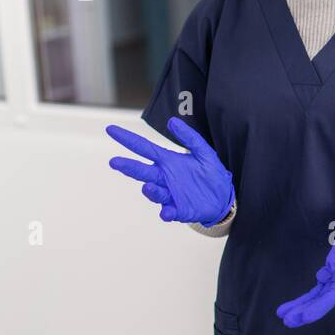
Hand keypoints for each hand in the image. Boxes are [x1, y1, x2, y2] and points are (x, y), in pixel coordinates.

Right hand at [107, 117, 233, 225]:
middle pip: (143, 172)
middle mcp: (164, 178)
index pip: (144, 148)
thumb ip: (190, 137)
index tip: (111, 129)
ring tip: (148, 186)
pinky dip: (167, 212)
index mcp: (168, 161)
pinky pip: (169, 212)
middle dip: (129, 167)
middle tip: (115, 162)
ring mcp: (170, 195)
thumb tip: (173, 121)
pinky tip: (167, 212)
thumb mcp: (204, 152)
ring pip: (155, 192)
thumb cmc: (210, 173)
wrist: (223, 197)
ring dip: (150, 191)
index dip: (128, 139)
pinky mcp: (179, 210)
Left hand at [277, 204, 334, 327]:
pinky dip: (307, 298)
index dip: (319, 306)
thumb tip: (330, 268)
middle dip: (306, 311)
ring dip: (303, 307)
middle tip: (287, 320)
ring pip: (319, 297)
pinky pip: (319, 290)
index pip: (333, 294)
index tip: (304, 316)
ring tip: (285, 315)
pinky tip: (296, 304)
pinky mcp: (333, 274)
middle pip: (323, 300)